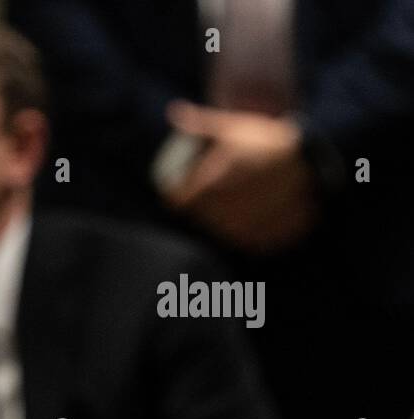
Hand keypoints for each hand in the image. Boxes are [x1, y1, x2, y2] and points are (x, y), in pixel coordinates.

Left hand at [161, 101, 316, 252]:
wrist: (313, 159)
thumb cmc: (268, 139)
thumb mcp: (234, 127)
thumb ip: (201, 124)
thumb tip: (173, 111)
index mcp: (213, 182)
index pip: (179, 200)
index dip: (178, 194)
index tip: (184, 189)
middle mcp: (226, 207)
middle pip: (198, 215)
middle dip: (200, 205)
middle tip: (214, 192)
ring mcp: (246, 226)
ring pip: (219, 229)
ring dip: (220, 219)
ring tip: (235, 200)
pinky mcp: (264, 238)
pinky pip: (244, 240)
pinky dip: (245, 230)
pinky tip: (253, 214)